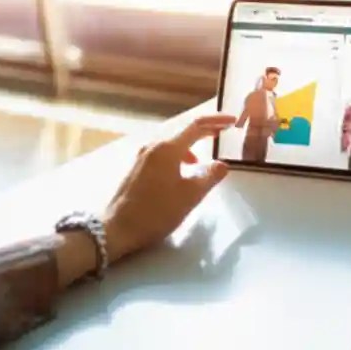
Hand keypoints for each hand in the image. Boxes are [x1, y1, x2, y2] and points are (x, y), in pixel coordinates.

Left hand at [103, 114, 236, 261]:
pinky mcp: (137, 168)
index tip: (232, 121)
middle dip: (205, 130)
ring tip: (204, 155)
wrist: (118, 228)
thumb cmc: (157, 211)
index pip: (196, 125)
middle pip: (183, 130)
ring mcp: (142, 156)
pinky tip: (182, 170)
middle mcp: (153, 146)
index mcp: (167, 148)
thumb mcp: (190, 195)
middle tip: (223, 131)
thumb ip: (210, 176)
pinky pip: (163, 152)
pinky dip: (178, 153)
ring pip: (171, 142)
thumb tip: (223, 164)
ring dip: (191, 143)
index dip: (216, 121)